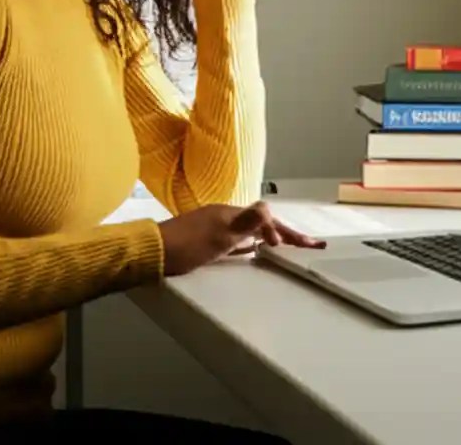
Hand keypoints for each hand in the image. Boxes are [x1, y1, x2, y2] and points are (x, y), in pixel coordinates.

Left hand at [157, 202, 324, 275]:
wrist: (152, 252)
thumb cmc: (186, 245)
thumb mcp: (219, 235)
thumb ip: (246, 222)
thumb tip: (268, 208)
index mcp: (231, 213)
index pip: (267, 219)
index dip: (286, 233)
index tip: (305, 246)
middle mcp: (225, 216)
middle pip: (262, 223)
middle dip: (286, 233)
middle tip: (308, 243)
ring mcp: (215, 227)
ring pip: (251, 230)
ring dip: (271, 237)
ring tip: (288, 245)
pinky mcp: (206, 239)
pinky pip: (238, 239)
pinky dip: (252, 243)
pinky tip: (253, 249)